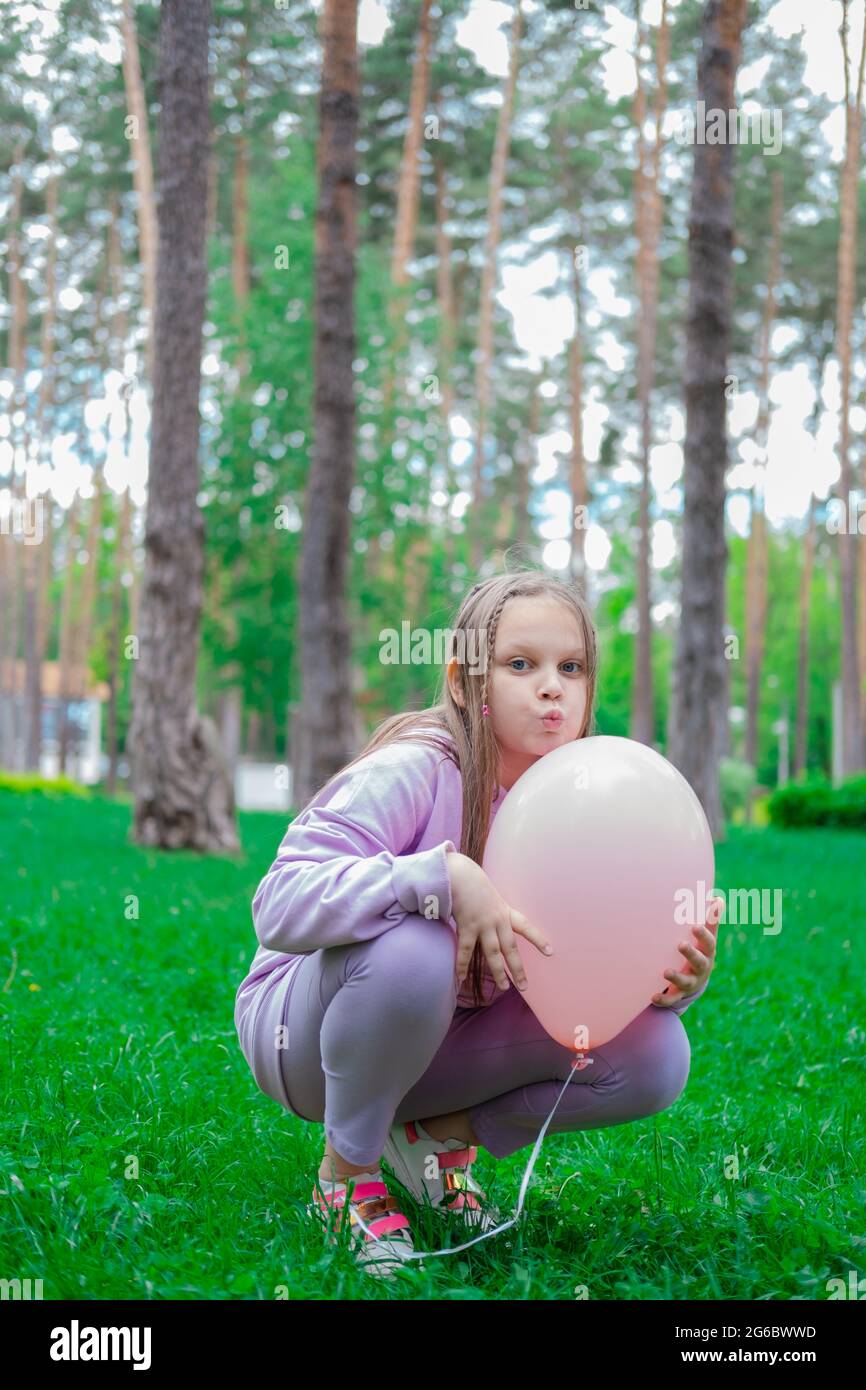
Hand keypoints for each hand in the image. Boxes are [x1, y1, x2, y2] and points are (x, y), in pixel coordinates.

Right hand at [445, 851, 552, 990]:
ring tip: (504, 987)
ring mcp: (483, 924)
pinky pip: (466, 950)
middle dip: (518, 968)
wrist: (459, 874)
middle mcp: (498, 920)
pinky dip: (462, 965)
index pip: (526, 927)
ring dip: (498, 972)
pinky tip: (461, 978)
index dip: (538, 940)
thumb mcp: (490, 895)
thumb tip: (493, 923)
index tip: (551, 952)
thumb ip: (493, 910)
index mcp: (505, 911)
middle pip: (510, 948)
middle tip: (525, 986)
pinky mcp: (467, 927)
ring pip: (493, 953)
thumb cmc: (472, 882)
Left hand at [651, 895, 721, 1006]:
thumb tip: (717, 898)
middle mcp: (701, 968)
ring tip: (666, 971)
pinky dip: (664, 999)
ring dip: (676, 977)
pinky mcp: (680, 994)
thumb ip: (710, 920)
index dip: (703, 935)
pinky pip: (672, 999)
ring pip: (686, 981)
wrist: (696, 981)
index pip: (708, 942)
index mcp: (707, 952)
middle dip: (691, 953)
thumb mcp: (706, 937)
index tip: (694, 927)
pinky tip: (653, 997)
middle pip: (699, 961)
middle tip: (681, 944)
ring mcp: (691, 982)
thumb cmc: (700, 951)